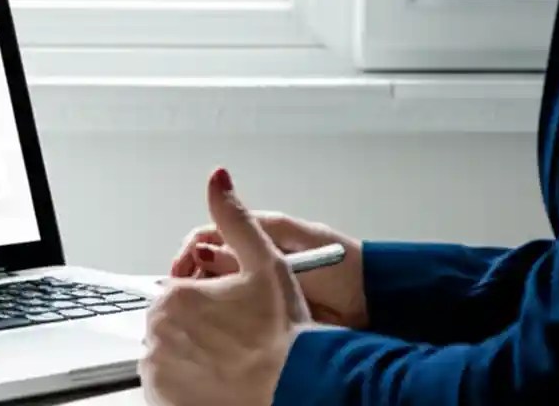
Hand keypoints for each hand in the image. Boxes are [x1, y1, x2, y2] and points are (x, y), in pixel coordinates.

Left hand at [142, 168, 313, 405]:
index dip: (214, 304)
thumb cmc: (286, 333)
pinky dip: (188, 387)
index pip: (183, 295)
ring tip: (233, 366)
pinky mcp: (164, 403)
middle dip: (203, 332)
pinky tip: (220, 385)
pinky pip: (170, 390)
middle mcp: (157, 334)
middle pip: (176, 327)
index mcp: (174, 297)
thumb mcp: (265, 262)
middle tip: (240, 345)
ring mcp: (158, 373)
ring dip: (194, 360)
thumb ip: (235, 217)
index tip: (239, 318)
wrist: (299, 388)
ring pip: (172, 358)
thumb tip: (217, 178)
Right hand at [170, 205, 366, 328]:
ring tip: (194, 312)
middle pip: (209, 262)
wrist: (377, 301)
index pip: (212, 234)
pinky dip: (221, 317)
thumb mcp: (293, 247)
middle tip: (181, 296)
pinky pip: (237, 311)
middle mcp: (258, 258)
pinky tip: (214, 326)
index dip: (191, 250)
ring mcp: (263, 285)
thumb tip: (207, 237)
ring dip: (203, 297)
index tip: (181, 269)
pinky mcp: (269, 310)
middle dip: (191, 277)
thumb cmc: (342, 267)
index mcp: (264, 234)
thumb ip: (252, 239)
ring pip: (219, 288)